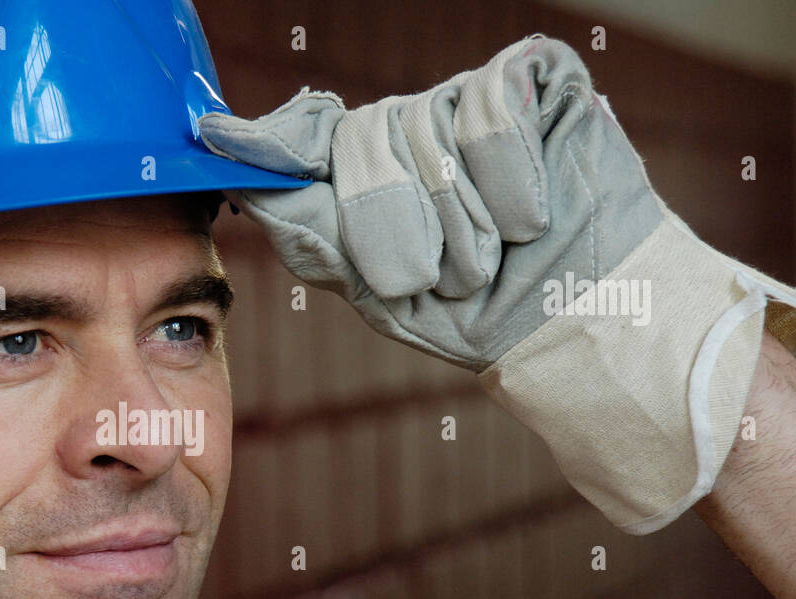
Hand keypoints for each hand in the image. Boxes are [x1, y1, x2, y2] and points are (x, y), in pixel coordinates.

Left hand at [200, 36, 795, 533]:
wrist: (581, 321)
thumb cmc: (478, 313)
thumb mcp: (379, 290)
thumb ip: (312, 229)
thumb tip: (240, 176)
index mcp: (367, 176)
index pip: (304, 145)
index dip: (268, 144)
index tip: (213, 138)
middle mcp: (410, 129)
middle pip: (363, 140)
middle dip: (401, 226)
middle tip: (444, 273)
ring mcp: (465, 101)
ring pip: (424, 126)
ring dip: (463, 216)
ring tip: (498, 250)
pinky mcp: (528, 80)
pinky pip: (486, 105)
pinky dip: (508, 175)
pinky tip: (530, 212)